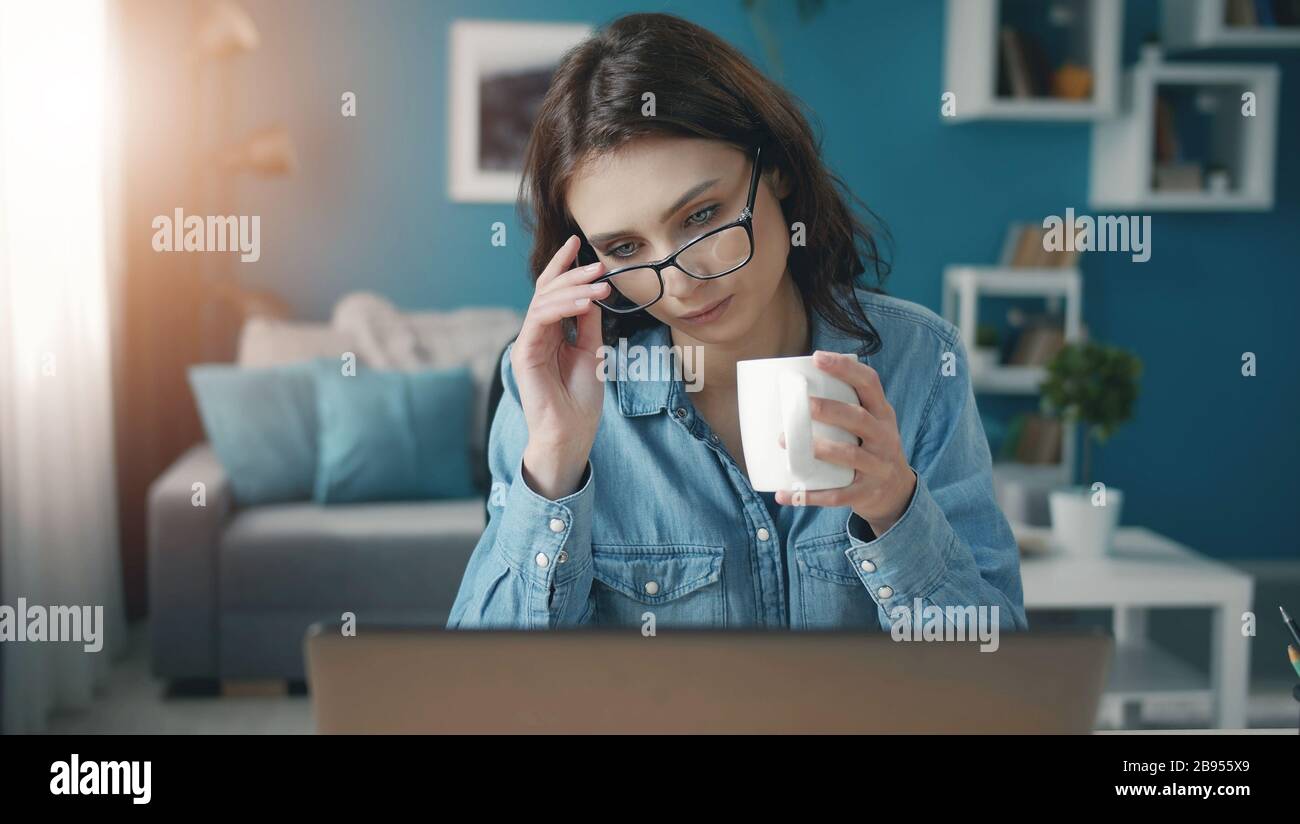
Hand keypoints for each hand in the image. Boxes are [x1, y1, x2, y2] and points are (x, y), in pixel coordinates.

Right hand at [512, 235, 610, 498]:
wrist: (571, 432)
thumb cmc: (580, 398)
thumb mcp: (592, 351)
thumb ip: (588, 323)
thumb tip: (592, 292)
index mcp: (550, 332)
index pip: (553, 291)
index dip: (563, 265)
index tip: (577, 242)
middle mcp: (536, 333)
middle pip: (547, 290)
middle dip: (573, 273)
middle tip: (599, 265)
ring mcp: (528, 342)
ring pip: (544, 301)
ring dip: (573, 289)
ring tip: (600, 285)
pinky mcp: (524, 353)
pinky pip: (540, 320)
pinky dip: (562, 307)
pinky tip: (584, 303)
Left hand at [773, 350, 916, 534]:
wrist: (897, 492)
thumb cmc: (872, 448)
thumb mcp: (872, 424)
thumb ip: (848, 407)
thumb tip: (795, 389)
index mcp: (882, 414)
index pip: (869, 383)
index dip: (845, 368)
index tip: (817, 357)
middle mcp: (884, 437)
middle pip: (858, 419)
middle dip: (829, 409)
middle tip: (802, 404)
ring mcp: (877, 466)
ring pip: (849, 456)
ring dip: (819, 449)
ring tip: (787, 444)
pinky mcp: (865, 492)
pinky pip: (836, 495)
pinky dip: (809, 496)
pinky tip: (784, 494)